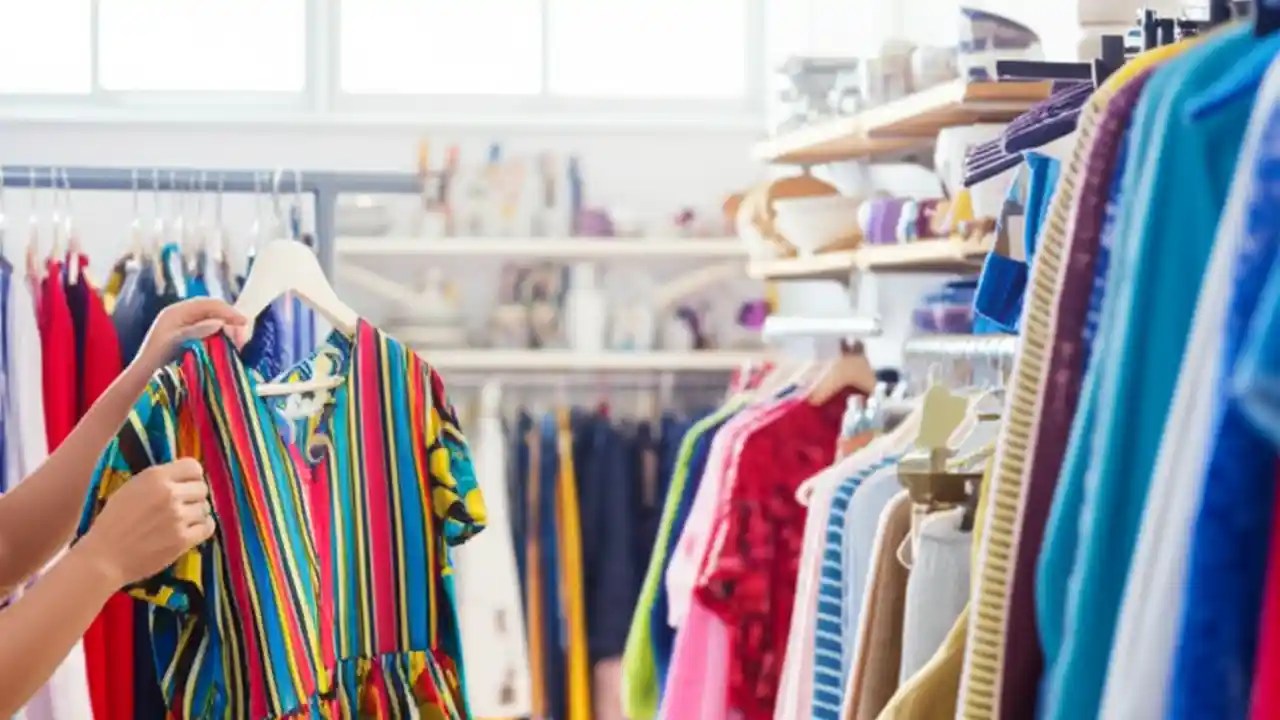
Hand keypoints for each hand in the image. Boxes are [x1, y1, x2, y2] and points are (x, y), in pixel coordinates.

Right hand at [76, 458, 214, 587]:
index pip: (193, 467)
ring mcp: (178, 517)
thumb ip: (158, 481)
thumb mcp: (130, 489)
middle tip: (182, 507)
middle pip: (202, 488)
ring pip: (205, 508)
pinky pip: (208, 527)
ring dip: (196, 514)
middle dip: (194, 496)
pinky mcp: (183, 539)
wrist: (103, 557)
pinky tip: (191, 530)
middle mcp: (169, 494)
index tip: (186, 485)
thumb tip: (184, 479)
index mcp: (155, 477)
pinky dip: (202, 528)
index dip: (192, 477)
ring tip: (181, 521)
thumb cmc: (112, 523)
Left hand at [132, 299, 247, 375]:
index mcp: (177, 310)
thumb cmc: (157, 357)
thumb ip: (198, 330)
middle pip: (213, 310)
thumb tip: (220, 322)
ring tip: (236, 342)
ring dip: (226, 328)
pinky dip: (220, 335)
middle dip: (230, 320)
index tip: (244, 323)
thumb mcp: (177, 341)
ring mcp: (185, 324)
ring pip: (213, 319)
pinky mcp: (188, 335)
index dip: (228, 311)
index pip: (209, 304)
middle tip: (242, 336)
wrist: (144, 373)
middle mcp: (182, 314)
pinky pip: (209, 329)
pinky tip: (226, 345)